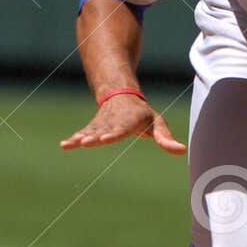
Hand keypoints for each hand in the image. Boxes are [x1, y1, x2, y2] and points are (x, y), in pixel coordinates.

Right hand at [59, 95, 185, 154]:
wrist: (121, 96)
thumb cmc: (142, 114)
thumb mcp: (157, 123)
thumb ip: (166, 138)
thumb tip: (182, 150)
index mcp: (129, 121)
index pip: (121, 129)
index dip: (113, 134)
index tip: (106, 138)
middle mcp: (112, 123)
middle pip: (103, 131)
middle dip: (94, 137)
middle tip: (86, 142)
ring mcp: (101, 125)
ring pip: (90, 132)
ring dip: (81, 138)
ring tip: (72, 144)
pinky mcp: (92, 128)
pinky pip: (82, 133)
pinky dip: (74, 139)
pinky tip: (64, 145)